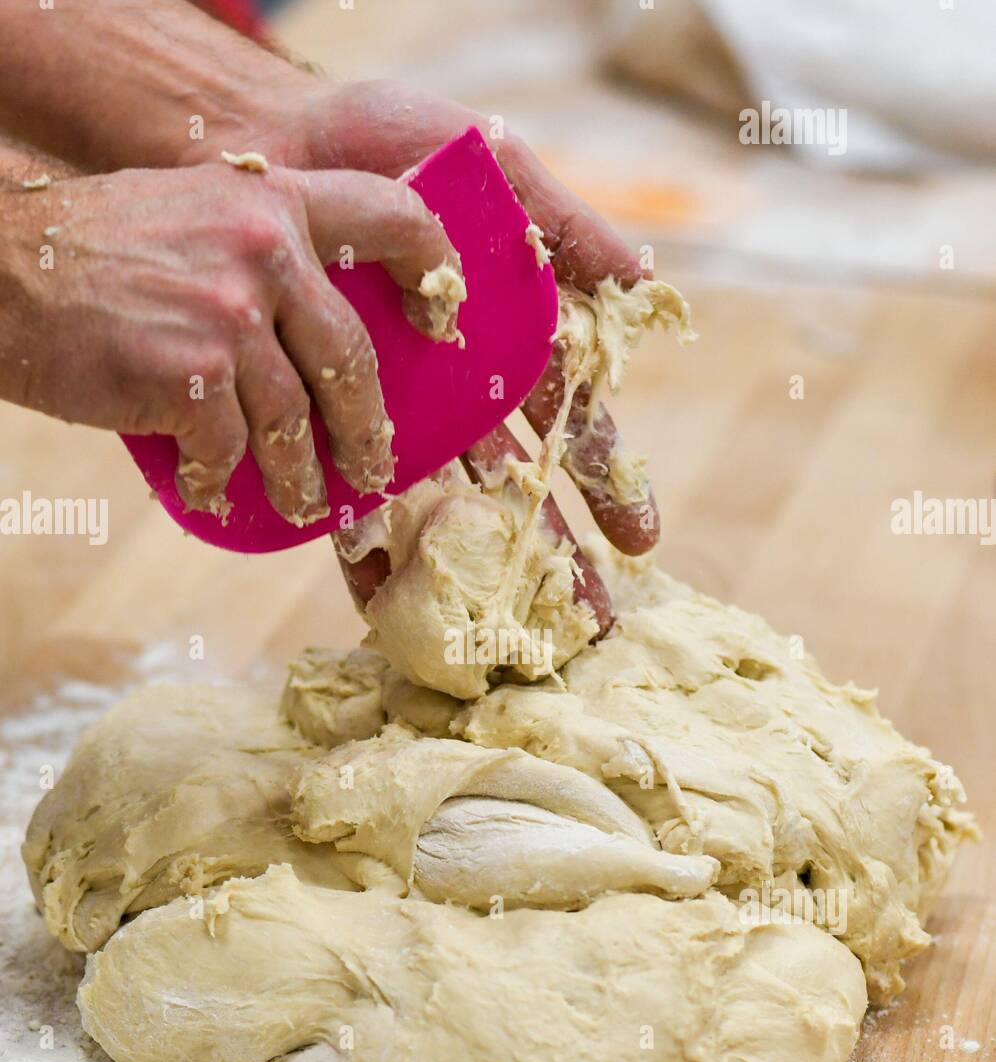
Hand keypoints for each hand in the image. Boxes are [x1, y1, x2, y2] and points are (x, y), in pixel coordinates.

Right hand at [0, 161, 460, 520]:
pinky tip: (210, 488)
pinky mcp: (190, 375)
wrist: (0, 271)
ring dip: (301, 476)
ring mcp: (229, 314)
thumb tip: (323, 330)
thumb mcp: (197, 212)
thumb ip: (263, 251)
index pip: (392, 216)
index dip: (434, 267)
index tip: (441, 316)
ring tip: (303, 504)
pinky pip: (231, 448)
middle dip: (368, 429)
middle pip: (353, 358)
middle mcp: (264, 251)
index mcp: (274, 201)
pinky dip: (221, 479)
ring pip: (295, 420)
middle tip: (374, 466)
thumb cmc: (96, 251)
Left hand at [227, 79, 659, 617]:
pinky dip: (373, 558)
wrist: (268, 145)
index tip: (640, 541)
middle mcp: (460, 394)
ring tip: (500, 640)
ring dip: (475, 577)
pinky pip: (354, 502)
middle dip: (555, 556)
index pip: (573, 421)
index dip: (607, 480)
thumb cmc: (388, 148)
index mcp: (509, 341)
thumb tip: (648, 286)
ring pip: (447, 510)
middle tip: (589, 624)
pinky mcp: (331, 426)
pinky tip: (392, 612)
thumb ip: (565, 227)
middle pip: (520, 487)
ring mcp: (397, 417)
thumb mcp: (494, 170)